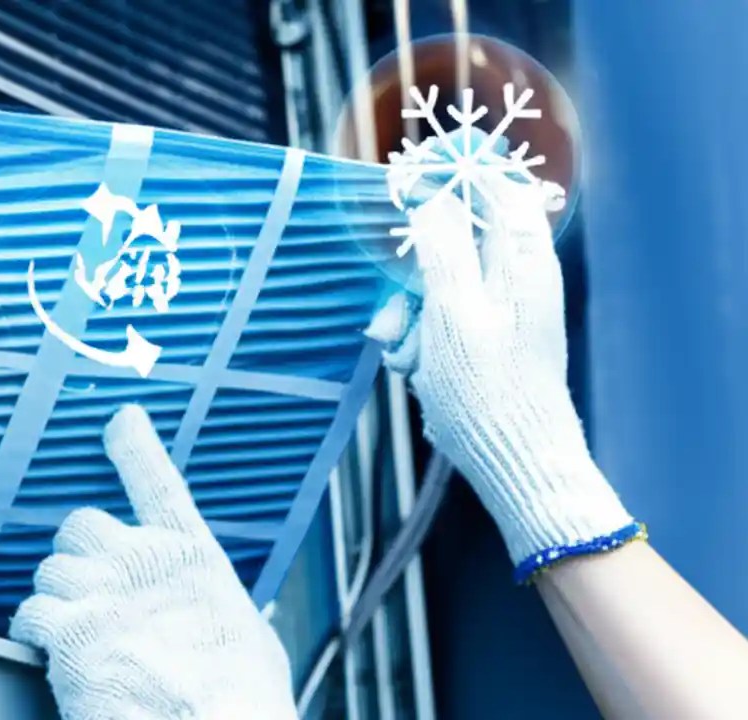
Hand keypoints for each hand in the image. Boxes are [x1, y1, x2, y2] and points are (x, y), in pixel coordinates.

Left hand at [10, 404, 296, 719]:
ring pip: (50, 569)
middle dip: (79, 553)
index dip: (134, 446)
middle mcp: (143, 561)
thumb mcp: (254, 641)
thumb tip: (230, 615)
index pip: (157, 481)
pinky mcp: (65, 630)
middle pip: (80, 523)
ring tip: (74, 631)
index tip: (121, 421)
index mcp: (193, 557)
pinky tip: (49, 649)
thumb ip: (223, 610)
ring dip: (55, 595)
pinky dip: (32, 630)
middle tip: (86, 588)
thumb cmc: (242, 701)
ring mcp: (100, 591)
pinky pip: (28, 612)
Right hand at [366, 176, 638, 578]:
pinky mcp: (484, 338)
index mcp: (523, 257)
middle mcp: (517, 275)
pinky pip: (440, 318)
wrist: (513, 459)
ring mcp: (501, 307)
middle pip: (452, 239)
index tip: (405, 181)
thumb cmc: (488, 388)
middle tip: (392, 317)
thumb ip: (442, 246)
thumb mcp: (452, 311)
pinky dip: (419, 338)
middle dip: (410, 274)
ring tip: (404, 356)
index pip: (493, 185)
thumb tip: (432, 197)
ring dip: (407, 314)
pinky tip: (414, 369)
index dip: (449, 176)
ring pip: (436, 283)